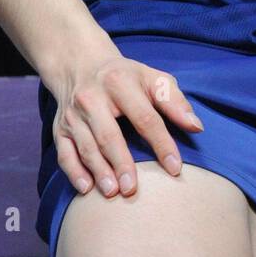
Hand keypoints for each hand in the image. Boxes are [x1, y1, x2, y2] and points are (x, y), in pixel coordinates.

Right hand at [51, 53, 204, 198]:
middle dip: (121, 162)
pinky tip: (86, 189)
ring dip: (99, 171)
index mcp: (120, 82)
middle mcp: (93, 98)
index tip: (175, 167)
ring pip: (86, 147)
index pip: (145, 116)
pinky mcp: (59, 129)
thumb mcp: (152, 78)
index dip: (161, 143)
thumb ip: (175, 101)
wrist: (81, 64)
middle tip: (133, 188)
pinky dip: (74, 172)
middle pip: (109, 134)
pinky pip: (64, 154)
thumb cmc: (126, 77)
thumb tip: (196, 127)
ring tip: (113, 192)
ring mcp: (74, 115)